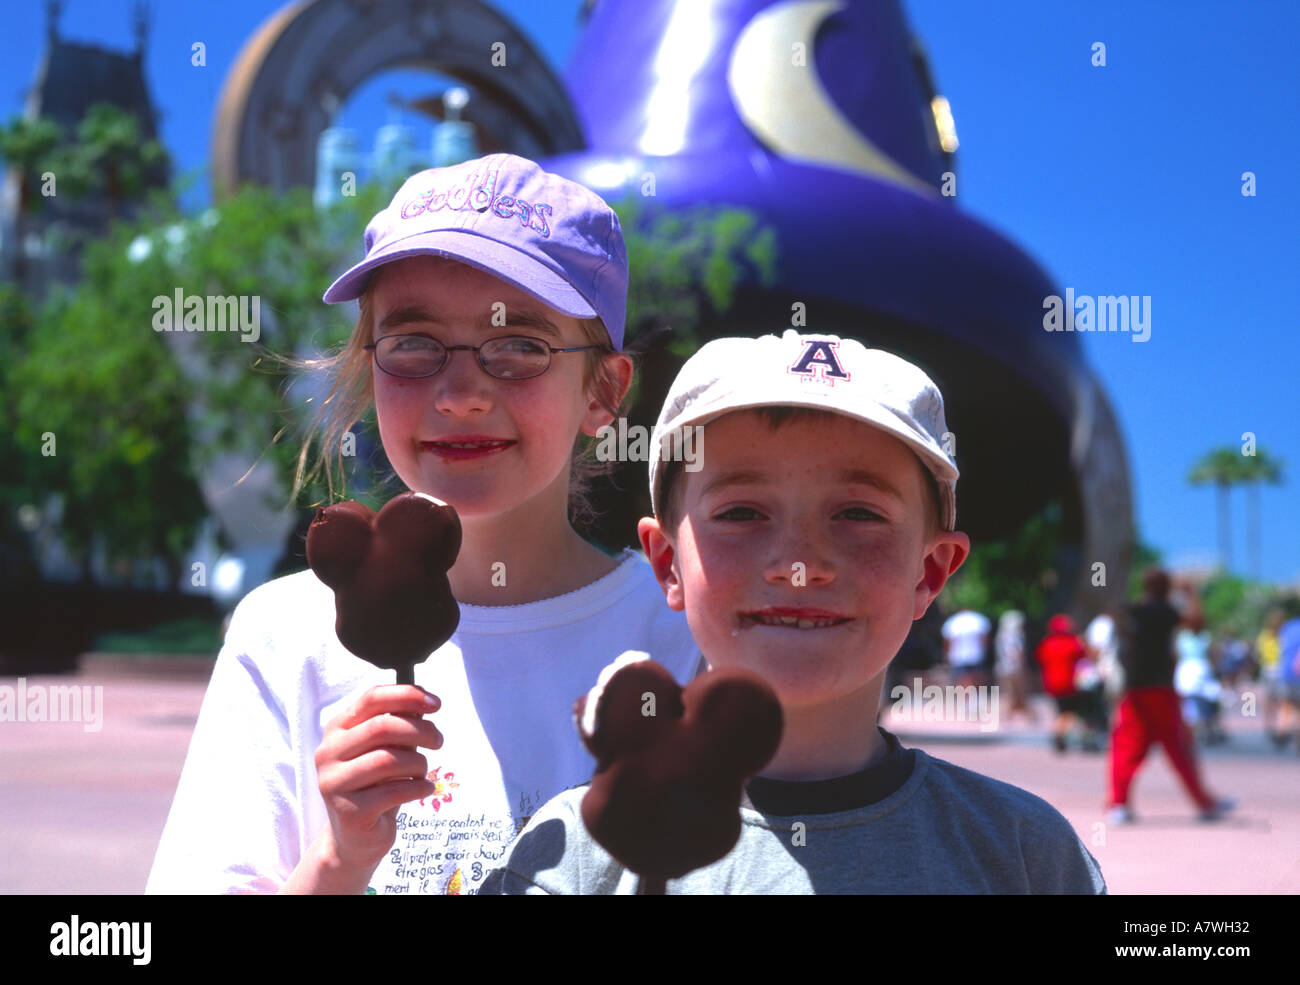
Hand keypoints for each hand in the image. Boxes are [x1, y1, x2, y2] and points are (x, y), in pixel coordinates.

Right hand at [282, 685, 442, 893]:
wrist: (355, 836)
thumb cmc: (375, 784)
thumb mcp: (384, 749)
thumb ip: (398, 725)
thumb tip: (426, 703)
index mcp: (337, 729)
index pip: (372, 698)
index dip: (407, 695)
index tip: (436, 703)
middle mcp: (328, 752)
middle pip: (383, 727)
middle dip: (421, 731)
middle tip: (439, 741)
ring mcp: (334, 783)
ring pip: (389, 760)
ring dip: (419, 763)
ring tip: (423, 772)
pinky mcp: (348, 811)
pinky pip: (394, 791)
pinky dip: (419, 787)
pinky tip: (425, 788)